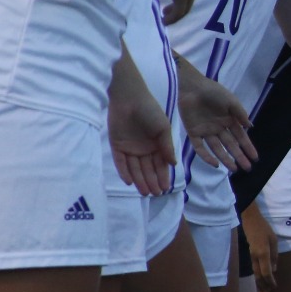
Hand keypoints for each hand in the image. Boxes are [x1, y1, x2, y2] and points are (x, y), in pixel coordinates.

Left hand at [108, 69, 175, 195]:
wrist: (130, 97)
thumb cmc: (150, 110)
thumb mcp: (163, 128)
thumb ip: (167, 147)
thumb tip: (174, 165)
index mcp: (156, 144)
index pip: (160, 164)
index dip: (163, 176)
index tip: (165, 188)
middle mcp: (143, 149)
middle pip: (148, 169)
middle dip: (151, 182)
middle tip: (155, 194)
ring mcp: (129, 148)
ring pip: (135, 168)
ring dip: (139, 180)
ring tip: (145, 192)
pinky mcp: (116, 146)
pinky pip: (120, 162)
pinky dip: (124, 172)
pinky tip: (130, 182)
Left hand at [178, 65, 255, 171]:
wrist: (192, 87)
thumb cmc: (213, 92)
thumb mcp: (231, 101)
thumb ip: (241, 114)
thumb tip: (251, 127)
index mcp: (229, 120)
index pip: (240, 137)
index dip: (248, 147)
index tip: (255, 158)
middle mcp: (219, 128)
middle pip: (231, 145)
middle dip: (239, 156)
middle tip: (247, 168)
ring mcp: (206, 132)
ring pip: (217, 149)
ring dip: (226, 159)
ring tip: (234, 169)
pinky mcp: (193, 133)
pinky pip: (200, 148)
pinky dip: (206, 156)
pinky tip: (215, 164)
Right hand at [239, 202, 278, 290]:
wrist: (250, 221)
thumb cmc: (265, 229)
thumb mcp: (274, 240)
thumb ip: (274, 256)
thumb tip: (274, 270)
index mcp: (263, 253)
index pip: (266, 272)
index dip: (270, 281)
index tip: (275, 287)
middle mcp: (255, 257)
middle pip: (259, 275)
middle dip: (264, 285)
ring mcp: (251, 256)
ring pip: (255, 273)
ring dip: (260, 282)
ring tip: (265, 290)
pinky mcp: (250, 255)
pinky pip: (254, 269)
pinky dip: (257, 276)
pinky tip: (260, 279)